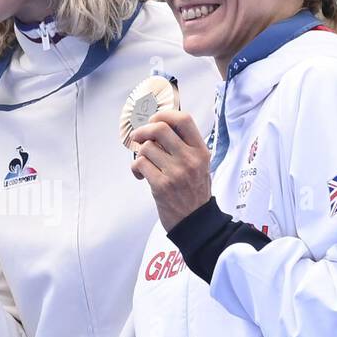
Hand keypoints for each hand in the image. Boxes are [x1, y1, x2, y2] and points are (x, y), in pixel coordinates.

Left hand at [129, 109, 211, 230]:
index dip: (164, 114)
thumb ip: (184, 146)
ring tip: (145, 164)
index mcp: (201, 151)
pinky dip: (136, 168)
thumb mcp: (200, 165)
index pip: (183, 120)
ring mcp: (176, 172)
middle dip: (144, 130)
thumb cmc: (194, 192)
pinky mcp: (161, 185)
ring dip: (140, 154)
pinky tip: (141, 175)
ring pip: (147, 148)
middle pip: (160, 129)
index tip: (154, 119)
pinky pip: (140, 164)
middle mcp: (190, 159)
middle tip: (138, 137)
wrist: (196, 222)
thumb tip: (159, 126)